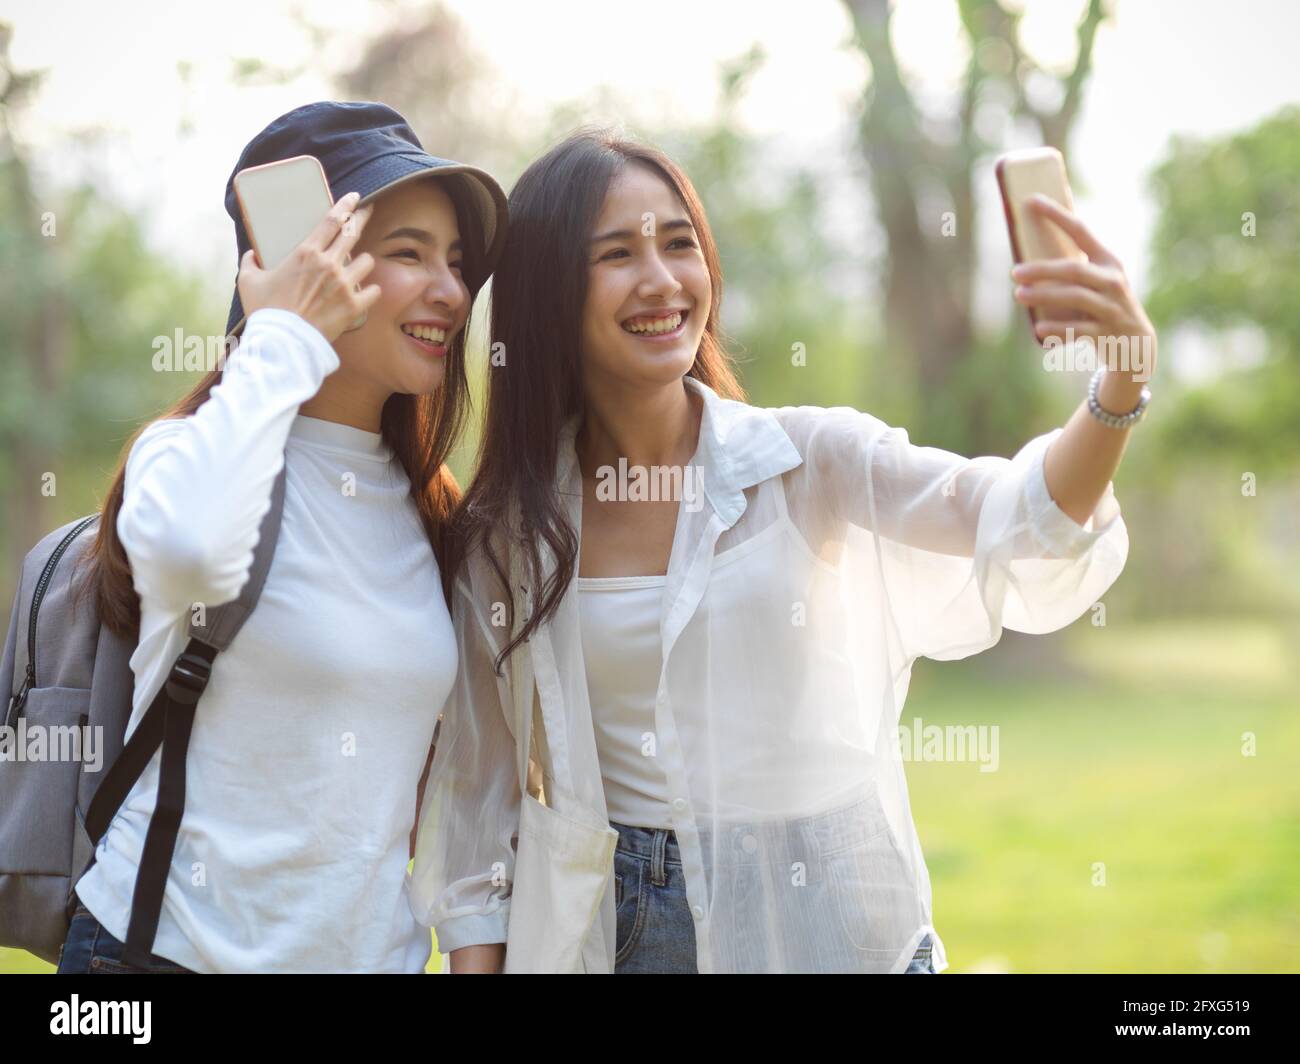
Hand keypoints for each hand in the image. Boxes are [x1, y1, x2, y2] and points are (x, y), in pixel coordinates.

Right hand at [237, 191, 382, 343]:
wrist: (282, 341)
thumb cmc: (265, 311)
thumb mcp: (248, 281)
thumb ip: (250, 263)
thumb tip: (251, 255)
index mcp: (305, 253)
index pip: (331, 220)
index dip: (345, 205)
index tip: (354, 197)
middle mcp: (328, 264)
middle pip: (353, 233)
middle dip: (362, 218)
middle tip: (368, 211)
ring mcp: (344, 284)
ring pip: (367, 262)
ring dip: (363, 263)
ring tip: (358, 269)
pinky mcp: (354, 306)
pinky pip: (374, 291)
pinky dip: (371, 292)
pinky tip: (366, 293)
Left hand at [1011, 194, 1157, 386]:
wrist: (1135, 347)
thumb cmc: (1104, 309)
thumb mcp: (1096, 285)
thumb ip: (1071, 272)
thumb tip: (1026, 263)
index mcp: (1108, 262)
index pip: (1081, 232)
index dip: (1057, 215)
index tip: (1032, 201)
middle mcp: (1113, 281)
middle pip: (1074, 270)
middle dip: (1043, 269)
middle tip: (1014, 272)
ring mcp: (1112, 308)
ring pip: (1076, 297)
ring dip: (1044, 296)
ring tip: (1019, 295)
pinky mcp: (1108, 334)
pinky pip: (1079, 330)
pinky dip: (1057, 329)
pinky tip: (1038, 330)